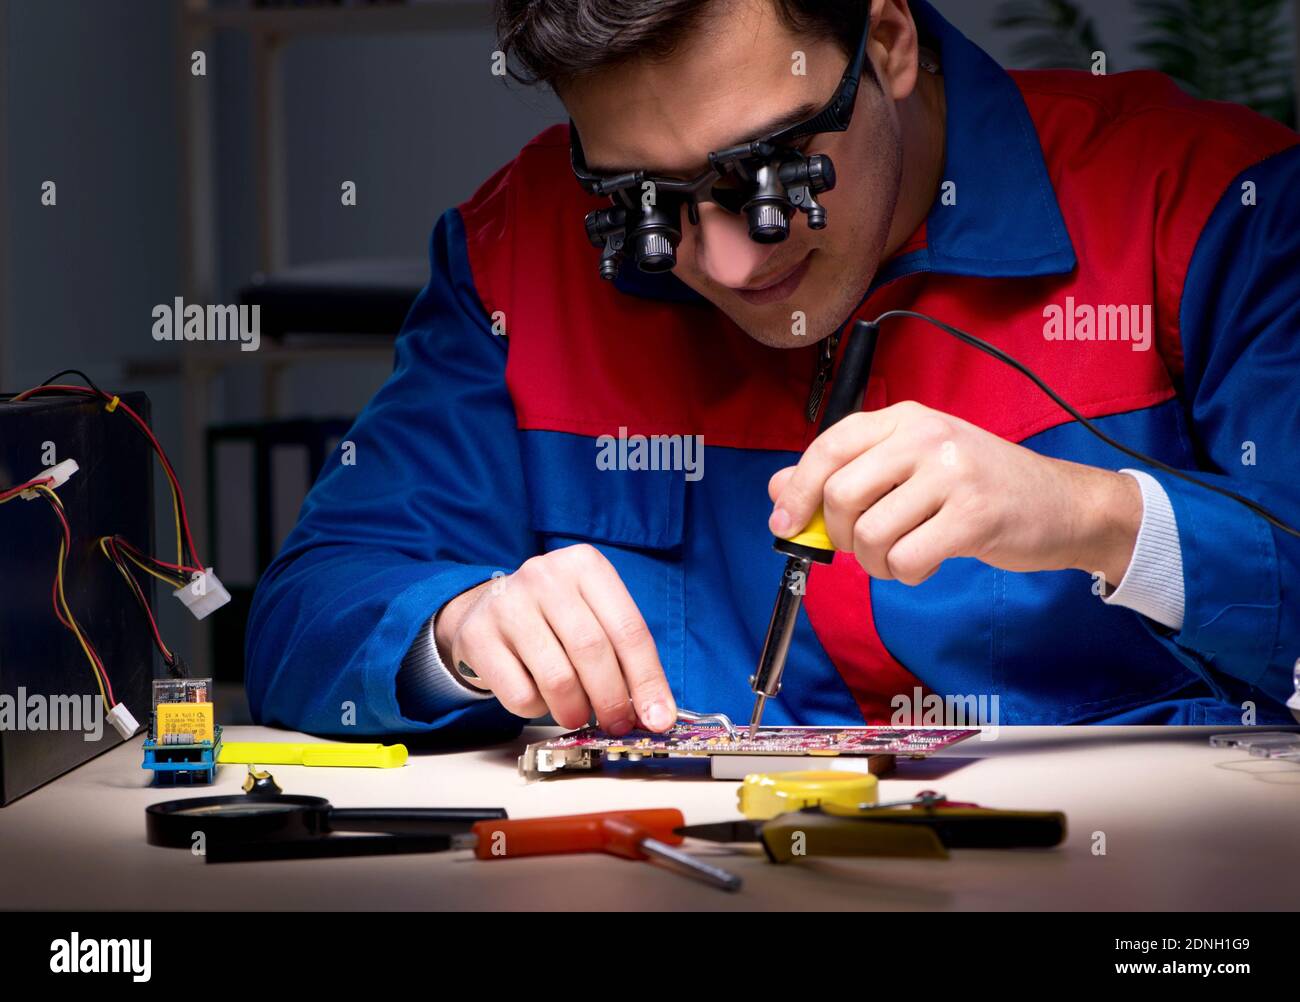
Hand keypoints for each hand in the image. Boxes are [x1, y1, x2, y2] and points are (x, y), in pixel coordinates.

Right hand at [433, 544, 676, 733]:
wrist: (487, 608)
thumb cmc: (555, 618)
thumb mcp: (594, 617)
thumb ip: (625, 658)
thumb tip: (656, 713)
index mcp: (585, 565)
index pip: (629, 630)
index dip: (648, 680)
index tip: (658, 718)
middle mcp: (545, 576)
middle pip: (593, 651)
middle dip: (612, 700)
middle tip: (617, 725)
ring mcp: (507, 604)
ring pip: (558, 678)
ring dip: (575, 710)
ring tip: (578, 714)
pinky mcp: (478, 636)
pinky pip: (520, 694)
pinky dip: (537, 710)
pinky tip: (539, 697)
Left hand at [768, 401, 1142, 588]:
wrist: (1064, 504)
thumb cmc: (979, 488)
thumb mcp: (910, 468)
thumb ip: (847, 475)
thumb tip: (779, 492)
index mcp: (903, 419)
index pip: (828, 448)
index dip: (796, 491)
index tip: (785, 525)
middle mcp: (925, 436)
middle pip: (840, 494)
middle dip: (840, 535)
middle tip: (865, 546)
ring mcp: (952, 473)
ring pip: (871, 534)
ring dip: (875, 563)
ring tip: (901, 557)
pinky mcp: (975, 516)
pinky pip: (907, 559)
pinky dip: (906, 574)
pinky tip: (927, 562)